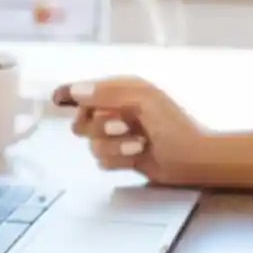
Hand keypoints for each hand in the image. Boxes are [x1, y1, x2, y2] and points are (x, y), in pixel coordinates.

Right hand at [51, 77, 206, 184]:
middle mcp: (116, 112)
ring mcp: (117, 137)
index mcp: (121, 92)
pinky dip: (119, 160)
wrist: (193, 158)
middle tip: (122, 127)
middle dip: (99, 128)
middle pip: (82, 122)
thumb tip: (74, 90)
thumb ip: (107, 94)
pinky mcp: (121, 157)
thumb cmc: (173, 125)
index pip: (86, 91)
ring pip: (92, 145)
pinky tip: (137, 157)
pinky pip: (102, 161)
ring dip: (114, 147)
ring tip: (138, 145)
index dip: (70, 94)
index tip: (58, 100)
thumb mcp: (143, 101)